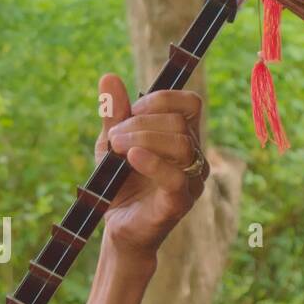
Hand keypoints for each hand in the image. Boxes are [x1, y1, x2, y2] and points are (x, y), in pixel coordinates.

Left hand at [95, 71, 208, 261]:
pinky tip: (132, 157)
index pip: (190, 103)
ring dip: (142, 138)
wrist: (117, 227)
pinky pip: (176, 176)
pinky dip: (152, 162)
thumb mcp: (111, 144)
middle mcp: (194, 155)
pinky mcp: (180, 202)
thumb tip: (108, 76)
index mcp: (183, 136)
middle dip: (140, 123)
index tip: (131, 111)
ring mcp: (192, 180)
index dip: (160, 99)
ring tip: (117, 150)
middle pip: (178, 122)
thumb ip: (113, 114)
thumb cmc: (119, 184)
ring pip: (181, 143)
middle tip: (114, 138)